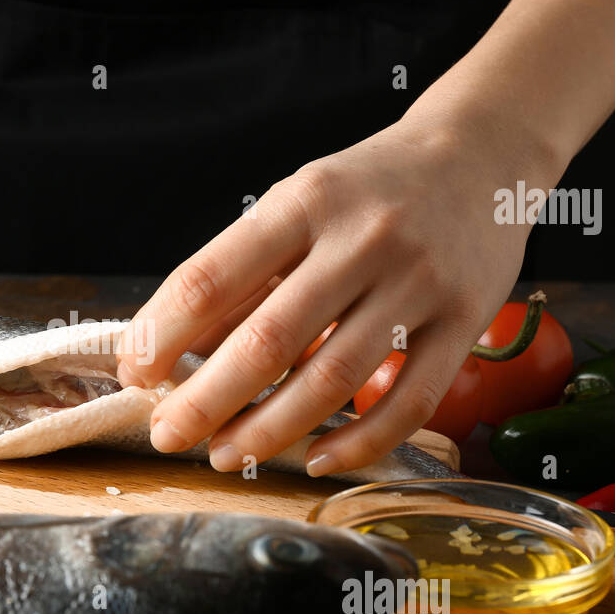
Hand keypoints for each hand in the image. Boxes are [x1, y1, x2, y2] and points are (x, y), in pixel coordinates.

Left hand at [116, 106, 561, 476]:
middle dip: (205, 399)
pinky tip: (314, 460)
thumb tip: (171, 352)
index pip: (212, 277)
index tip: (133, 372)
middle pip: (267, 340)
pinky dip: (359, 443)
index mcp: (304, 202)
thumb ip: (242, 276)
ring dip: (270, 430)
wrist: (481, 154)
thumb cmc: (368, 190)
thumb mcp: (297, 207)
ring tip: (225, 456)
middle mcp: (362, 239)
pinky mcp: (466, 322)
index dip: (162, 333)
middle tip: (167, 435)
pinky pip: (410, 402)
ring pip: (335, 378)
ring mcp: (420, 282)